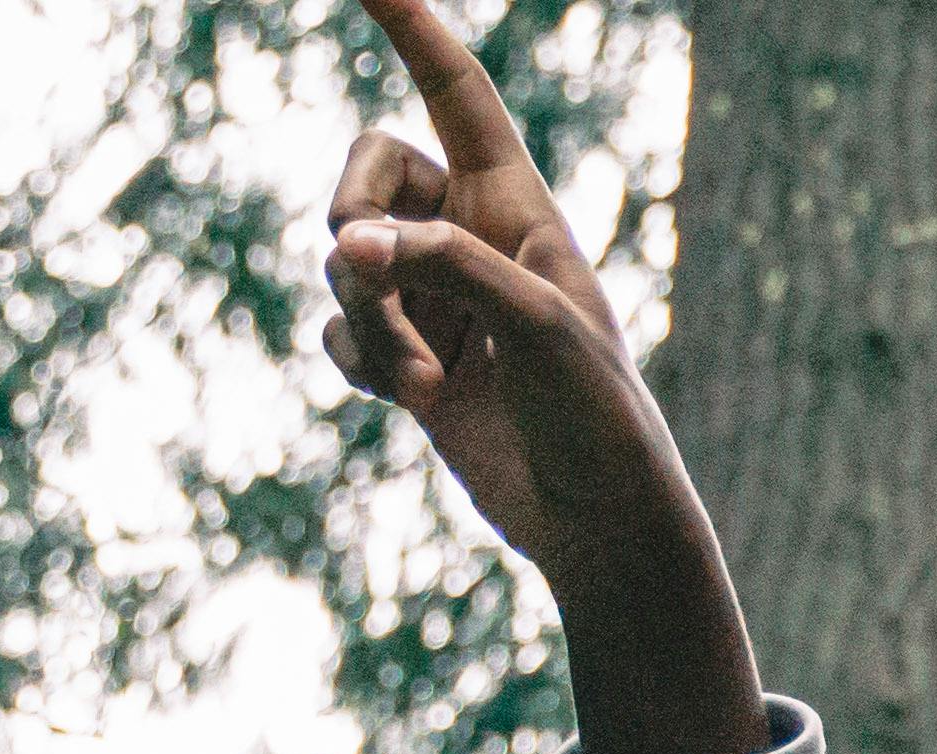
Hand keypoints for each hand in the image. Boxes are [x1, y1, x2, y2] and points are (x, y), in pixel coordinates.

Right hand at [316, 0, 764, 753]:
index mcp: (516, 204)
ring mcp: (433, 297)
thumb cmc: (596, 416)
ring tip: (422, 376)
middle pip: (364, 170)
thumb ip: (444, 270)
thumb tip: (344, 249)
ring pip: (341, 259)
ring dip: (367, 314)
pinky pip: (339, 326)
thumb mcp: (538, 328)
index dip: (410, 26)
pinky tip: (406, 398)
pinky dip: (357, 358)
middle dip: (350, 213)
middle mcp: (469, 236)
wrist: (596, 522)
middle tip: (363, 265)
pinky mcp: (406, 356)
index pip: (452, 92)